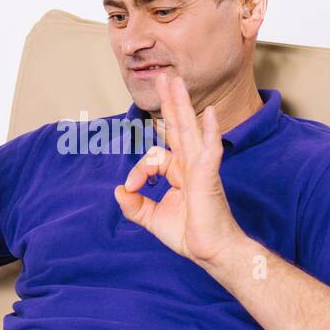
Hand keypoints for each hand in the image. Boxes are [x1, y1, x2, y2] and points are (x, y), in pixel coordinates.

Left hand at [113, 73, 244, 263]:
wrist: (211, 252)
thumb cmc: (189, 234)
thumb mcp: (152, 218)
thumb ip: (134, 204)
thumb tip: (118, 189)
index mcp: (179, 172)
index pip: (154, 156)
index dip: (138, 170)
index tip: (131, 189)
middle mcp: (190, 165)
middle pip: (178, 127)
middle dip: (169, 102)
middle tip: (164, 77)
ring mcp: (201, 169)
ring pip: (189, 131)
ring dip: (183, 105)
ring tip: (177, 82)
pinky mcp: (208, 178)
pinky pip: (210, 151)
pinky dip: (210, 132)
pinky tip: (209, 114)